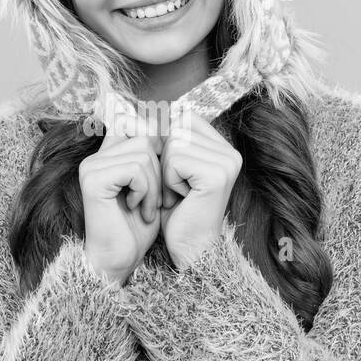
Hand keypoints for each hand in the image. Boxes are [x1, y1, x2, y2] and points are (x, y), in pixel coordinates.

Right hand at [78, 112, 163, 285]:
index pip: (133, 119)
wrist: (121, 259)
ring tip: (147, 208)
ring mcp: (92, 167)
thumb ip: (156, 154)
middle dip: (160, 169)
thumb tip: (175, 117)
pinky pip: (135, 169)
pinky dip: (146, 191)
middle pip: (145, 136)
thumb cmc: (139, 226)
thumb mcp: (154, 184)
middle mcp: (96, 156)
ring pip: (144, 153)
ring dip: (155, 185)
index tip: (165, 169)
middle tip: (157, 198)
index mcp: (108, 154)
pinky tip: (138, 209)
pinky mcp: (93, 180)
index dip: (157, 139)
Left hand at [158, 110, 242, 270]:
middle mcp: (230, 151)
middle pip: (176, 127)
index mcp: (222, 147)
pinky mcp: (217, 174)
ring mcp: (227, 162)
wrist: (187, 248)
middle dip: (164, 159)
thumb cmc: (174, 210)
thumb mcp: (166, 167)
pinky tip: (180, 200)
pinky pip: (175, 160)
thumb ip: (158, 136)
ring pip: (174, 142)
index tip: (169, 173)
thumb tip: (129, 111)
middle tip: (174, 188)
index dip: (164, 141)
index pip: (182, 117)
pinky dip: (168, 181)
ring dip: (164, 172)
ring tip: (176, 194)